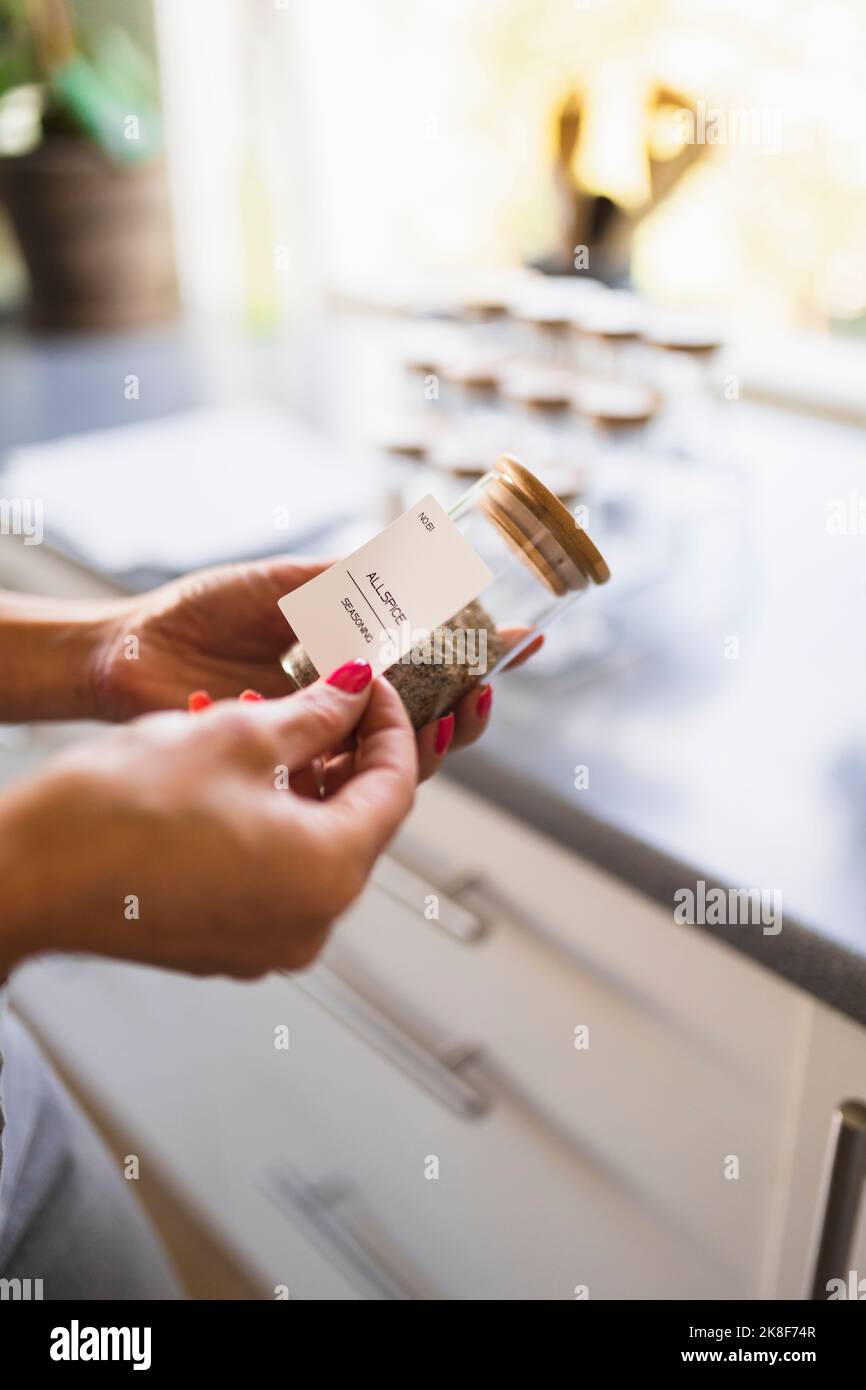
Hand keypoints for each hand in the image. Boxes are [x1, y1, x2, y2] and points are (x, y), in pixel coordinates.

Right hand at [0, 669, 415, 980]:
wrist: (30, 874)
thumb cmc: (122, 808)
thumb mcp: (237, 735)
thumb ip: (316, 715)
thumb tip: (357, 691)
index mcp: (329, 874)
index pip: (397, 787)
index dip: (390, 724)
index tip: (372, 683)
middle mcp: (313, 924)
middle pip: (358, 821)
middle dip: (344, 753)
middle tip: (325, 697)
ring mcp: (271, 944)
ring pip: (314, 847)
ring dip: (303, 785)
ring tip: (267, 727)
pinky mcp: (229, 946)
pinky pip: (275, 876)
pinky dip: (271, 824)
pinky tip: (235, 779)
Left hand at [88, 556, 542, 778]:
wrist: (131, 652)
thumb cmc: (199, 611)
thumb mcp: (283, 583)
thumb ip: (345, 583)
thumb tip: (416, 562)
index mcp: (352, 655)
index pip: (432, 661)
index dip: (481, 655)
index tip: (525, 638)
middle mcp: (344, 701)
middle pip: (429, 719)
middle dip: (468, 709)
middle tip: (485, 692)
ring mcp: (318, 736)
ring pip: (396, 756)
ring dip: (433, 740)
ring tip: (452, 716)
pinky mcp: (287, 766)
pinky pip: (343, 773)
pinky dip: (375, 758)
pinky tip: (393, 740)